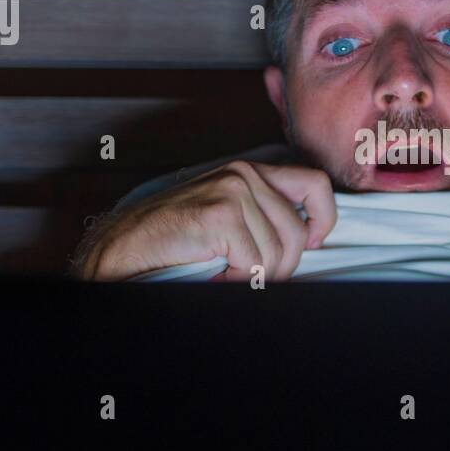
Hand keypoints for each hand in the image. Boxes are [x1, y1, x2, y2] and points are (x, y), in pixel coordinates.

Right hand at [74, 161, 335, 282]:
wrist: (125, 248)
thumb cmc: (177, 238)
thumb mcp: (229, 215)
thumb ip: (265, 214)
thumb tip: (310, 236)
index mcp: (249, 171)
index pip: (315, 184)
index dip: (324, 218)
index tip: (311, 242)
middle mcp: (243, 174)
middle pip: (297, 231)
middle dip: (282, 265)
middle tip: (253, 275)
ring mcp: (232, 192)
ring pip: (277, 253)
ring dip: (255, 275)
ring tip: (226, 270)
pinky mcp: (220, 216)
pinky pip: (254, 264)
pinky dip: (238, 279)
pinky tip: (216, 272)